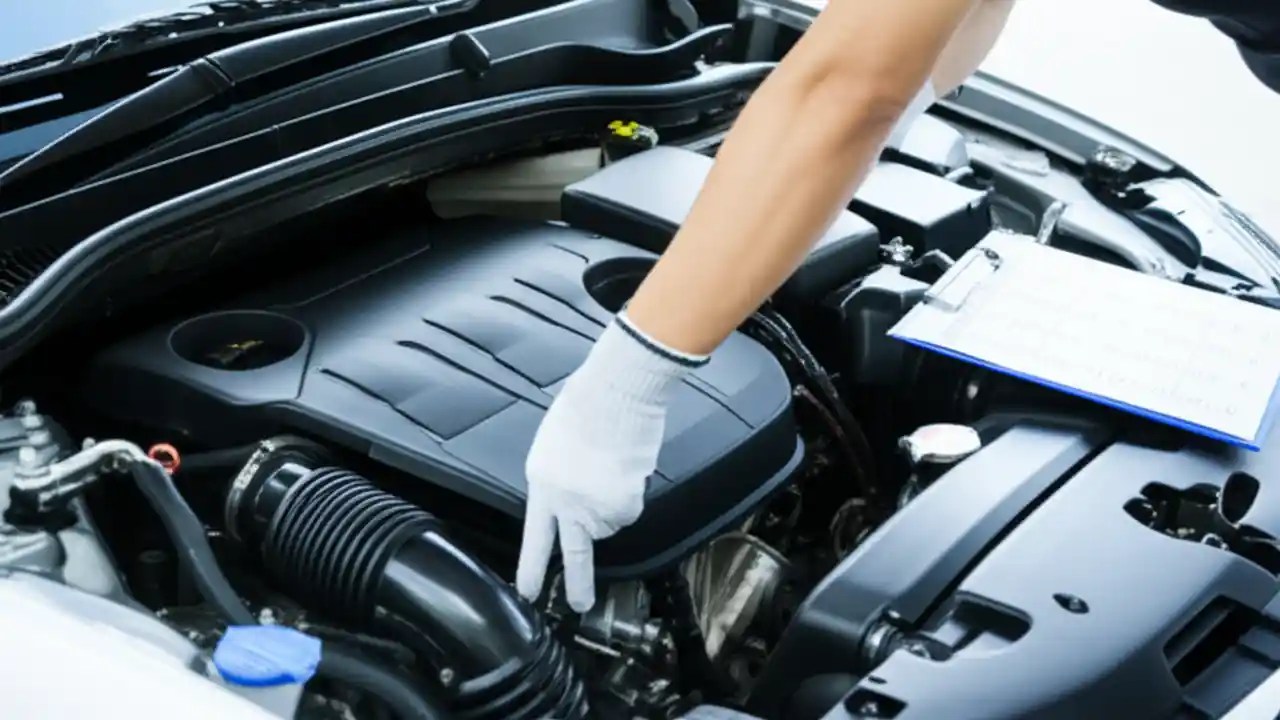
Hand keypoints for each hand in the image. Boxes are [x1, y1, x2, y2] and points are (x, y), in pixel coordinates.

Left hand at [516, 312, 706, 611]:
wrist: (615, 393)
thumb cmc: (585, 407)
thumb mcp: (554, 446)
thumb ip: (558, 481)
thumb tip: (574, 500)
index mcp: (542, 486)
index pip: (535, 536)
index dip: (533, 567)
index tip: (528, 592)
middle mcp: (566, 504)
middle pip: (575, 554)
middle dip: (578, 584)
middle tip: (581, 605)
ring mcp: (596, 508)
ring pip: (612, 520)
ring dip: (615, 501)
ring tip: (611, 467)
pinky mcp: (625, 505)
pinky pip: (631, 508)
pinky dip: (632, 492)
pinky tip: (625, 467)